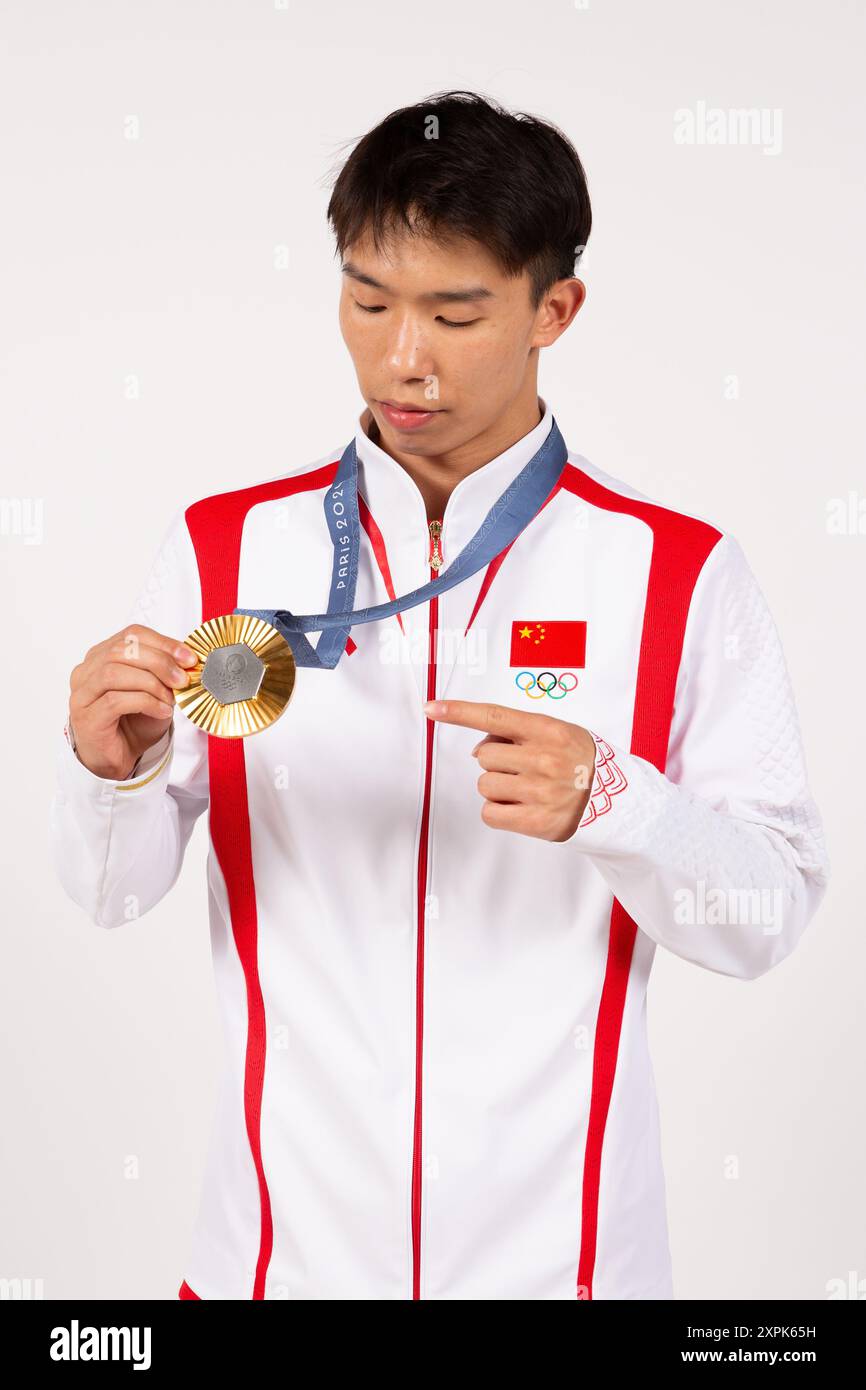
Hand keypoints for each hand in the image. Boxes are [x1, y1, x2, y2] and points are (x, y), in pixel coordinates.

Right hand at [67, 624, 197, 779]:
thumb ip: (164, 672)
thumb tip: (187, 659)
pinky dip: (145, 702)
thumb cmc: (134, 723)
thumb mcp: (155, 690)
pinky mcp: (86, 717)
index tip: (188, 657)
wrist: (118, 759)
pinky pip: (115, 701)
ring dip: (151, 683)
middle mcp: (86, 672)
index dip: (163, 642)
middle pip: (121, 651)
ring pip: (114, 673)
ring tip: (171, 698)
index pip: (131, 635)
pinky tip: (161, 711)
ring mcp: (82, 694)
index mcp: (101, 657)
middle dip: (159, 662)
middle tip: (182, 679)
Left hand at [422, 699, 596, 841]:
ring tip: (527, 789)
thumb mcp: (559, 733)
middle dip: (495, 763)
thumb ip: (519, 734)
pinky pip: (490, 813)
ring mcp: (540, 792)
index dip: (459, 711)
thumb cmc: (581, 762)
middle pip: (483, 757)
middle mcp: (544, 759)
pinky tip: (522, 808)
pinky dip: (499, 812)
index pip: (494, 717)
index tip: (432, 708)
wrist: (618, 802)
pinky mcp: (537, 822)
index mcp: (548, 730)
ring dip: (498, 788)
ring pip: (485, 786)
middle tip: (522, 769)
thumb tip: (478, 749)